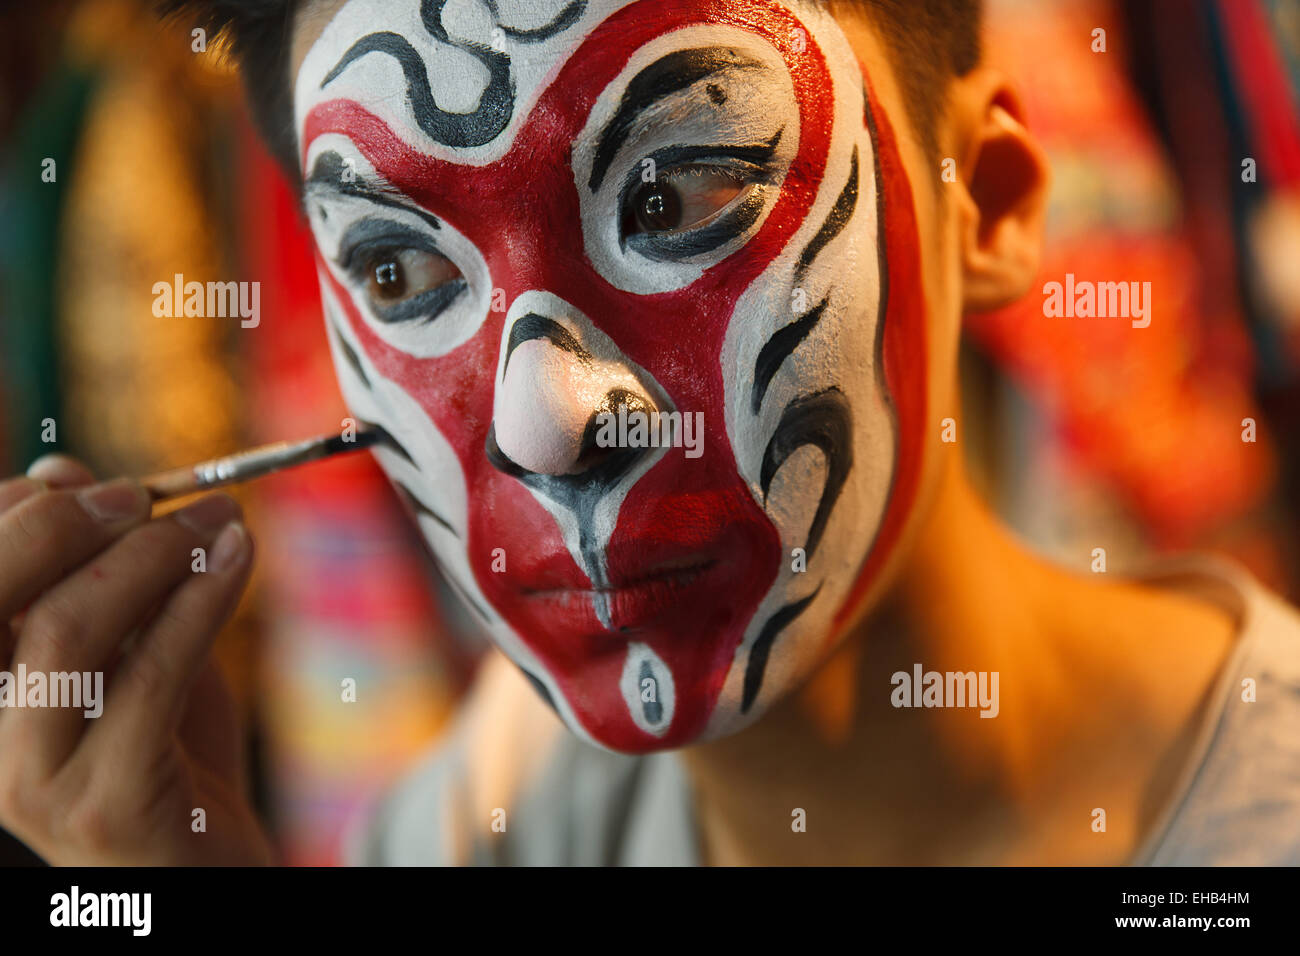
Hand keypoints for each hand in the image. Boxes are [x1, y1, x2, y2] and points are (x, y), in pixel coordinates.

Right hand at [0, 455, 272, 864]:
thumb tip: (63, 469)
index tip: (113, 485)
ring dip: (154, 554)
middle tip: (157, 498)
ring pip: (68, 626)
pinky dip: (201, 600)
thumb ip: (90, 569)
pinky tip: (238, 559)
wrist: (203, 866)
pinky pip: (151, 674)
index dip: (26, 508)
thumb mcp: (122, 647)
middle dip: (79, 521)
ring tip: (219, 523)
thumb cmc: (160, 750)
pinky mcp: (102, 800)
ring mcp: (28, 774)